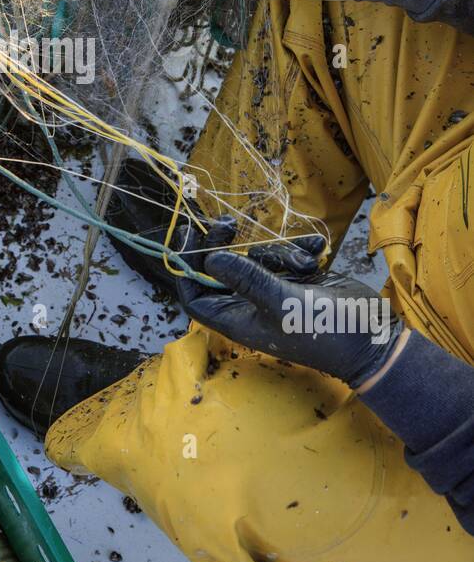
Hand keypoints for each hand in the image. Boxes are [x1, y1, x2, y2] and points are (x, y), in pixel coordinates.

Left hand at [177, 232, 403, 387]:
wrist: (373, 338)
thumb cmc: (325, 331)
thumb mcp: (282, 303)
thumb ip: (246, 279)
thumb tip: (210, 259)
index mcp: (239, 319)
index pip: (196, 295)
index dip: (187, 267)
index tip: (189, 234)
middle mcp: (253, 305)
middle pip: (225, 268)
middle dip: (229, 247)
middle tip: (230, 223)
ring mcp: (276, 291)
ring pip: (260, 257)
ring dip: (281, 252)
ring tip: (307, 266)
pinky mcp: (300, 280)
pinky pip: (288, 254)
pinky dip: (302, 249)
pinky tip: (319, 252)